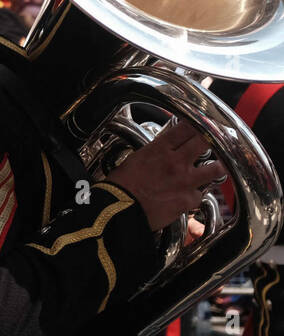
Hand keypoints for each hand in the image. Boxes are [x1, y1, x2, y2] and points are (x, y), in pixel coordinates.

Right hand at [107, 120, 227, 231]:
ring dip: (216, 168)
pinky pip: (199, 196)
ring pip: (216, 169)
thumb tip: (160, 152)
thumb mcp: (134, 160)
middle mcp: (176, 162)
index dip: (197, 124)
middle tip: (215, 141)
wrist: (118, 210)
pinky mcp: (188, 200)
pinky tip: (186, 198)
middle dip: (213, 139)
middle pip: (205, 141)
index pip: (186, 128)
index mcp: (159, 149)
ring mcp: (185, 181)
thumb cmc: (120, 187)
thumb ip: (153, 154)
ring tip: (215, 169)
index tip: (202, 125)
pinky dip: (194, 197)